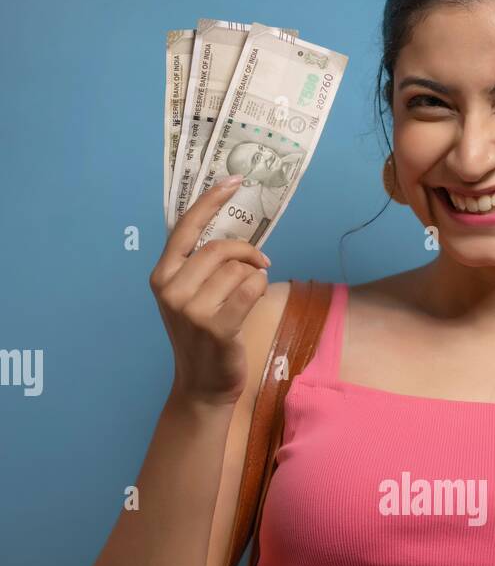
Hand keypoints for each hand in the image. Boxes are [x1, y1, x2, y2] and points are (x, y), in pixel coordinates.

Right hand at [149, 175, 271, 403]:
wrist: (202, 385)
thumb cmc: (203, 337)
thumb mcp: (190, 297)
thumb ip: (201, 266)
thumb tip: (235, 235)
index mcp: (162, 275)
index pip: (185, 227)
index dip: (211, 200)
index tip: (234, 180)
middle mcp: (171, 289)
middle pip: (219, 248)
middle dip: (246, 252)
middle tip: (261, 261)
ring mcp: (191, 309)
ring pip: (237, 269)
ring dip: (253, 275)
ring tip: (251, 291)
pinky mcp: (215, 326)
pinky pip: (250, 288)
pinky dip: (259, 288)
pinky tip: (256, 297)